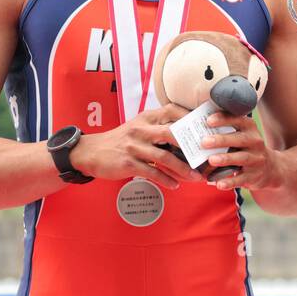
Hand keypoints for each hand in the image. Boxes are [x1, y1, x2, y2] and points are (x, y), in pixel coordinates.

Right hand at [66, 105, 204, 189]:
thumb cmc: (121, 141)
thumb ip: (159, 128)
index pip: (172, 110)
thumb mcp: (138, 127)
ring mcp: (134, 146)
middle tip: (207, 155)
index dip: (190, 117)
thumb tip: (187, 136)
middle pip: (172, 133)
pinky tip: (176, 185)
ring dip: (183, 169)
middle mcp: (141, 129)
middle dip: (192, 145)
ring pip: (164, 156)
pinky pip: (152, 172)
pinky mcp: (127, 163)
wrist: (90, 152)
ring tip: (196, 177)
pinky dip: (166, 179)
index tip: (206, 127)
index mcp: (146, 118)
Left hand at [201, 112, 277, 191]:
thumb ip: (226, 130)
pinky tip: (219, 184)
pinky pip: (241, 179)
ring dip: (226, 159)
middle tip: (204, 142)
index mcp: (250, 129)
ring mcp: (256, 160)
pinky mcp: (254, 176)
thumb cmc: (246, 148)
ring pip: (241, 158)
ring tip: (211, 160)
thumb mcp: (242, 135)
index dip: (224, 119)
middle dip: (221, 140)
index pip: (238, 120)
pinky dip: (230, 182)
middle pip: (239, 140)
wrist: (270, 168)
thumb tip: (197, 125)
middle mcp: (255, 142)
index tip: (208, 120)